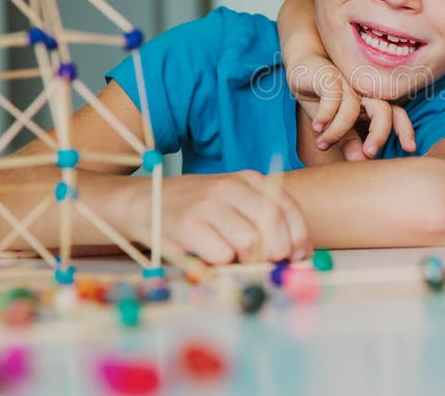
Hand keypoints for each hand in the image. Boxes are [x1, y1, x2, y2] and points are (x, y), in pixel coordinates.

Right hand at [126, 171, 311, 264]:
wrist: (145, 202)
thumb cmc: (198, 210)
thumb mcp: (234, 204)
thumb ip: (264, 222)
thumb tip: (299, 253)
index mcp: (249, 180)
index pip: (287, 207)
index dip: (298, 236)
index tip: (298, 256)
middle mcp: (231, 187)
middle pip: (272, 224)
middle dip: (278, 251)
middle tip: (270, 264)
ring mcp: (209, 204)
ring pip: (249, 241)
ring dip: (248, 260)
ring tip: (236, 260)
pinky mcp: (189, 224)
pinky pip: (221, 254)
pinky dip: (222, 263)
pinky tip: (211, 256)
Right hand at [287, 55, 415, 158]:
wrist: (303, 71)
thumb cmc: (325, 101)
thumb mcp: (338, 126)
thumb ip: (350, 142)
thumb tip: (360, 162)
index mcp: (374, 105)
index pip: (396, 115)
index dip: (405, 130)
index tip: (410, 148)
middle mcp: (365, 94)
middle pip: (383, 111)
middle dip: (379, 134)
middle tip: (369, 153)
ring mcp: (348, 84)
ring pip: (353, 108)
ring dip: (337, 130)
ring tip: (322, 144)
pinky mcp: (329, 78)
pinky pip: (332, 97)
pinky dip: (325, 115)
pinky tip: (316, 127)